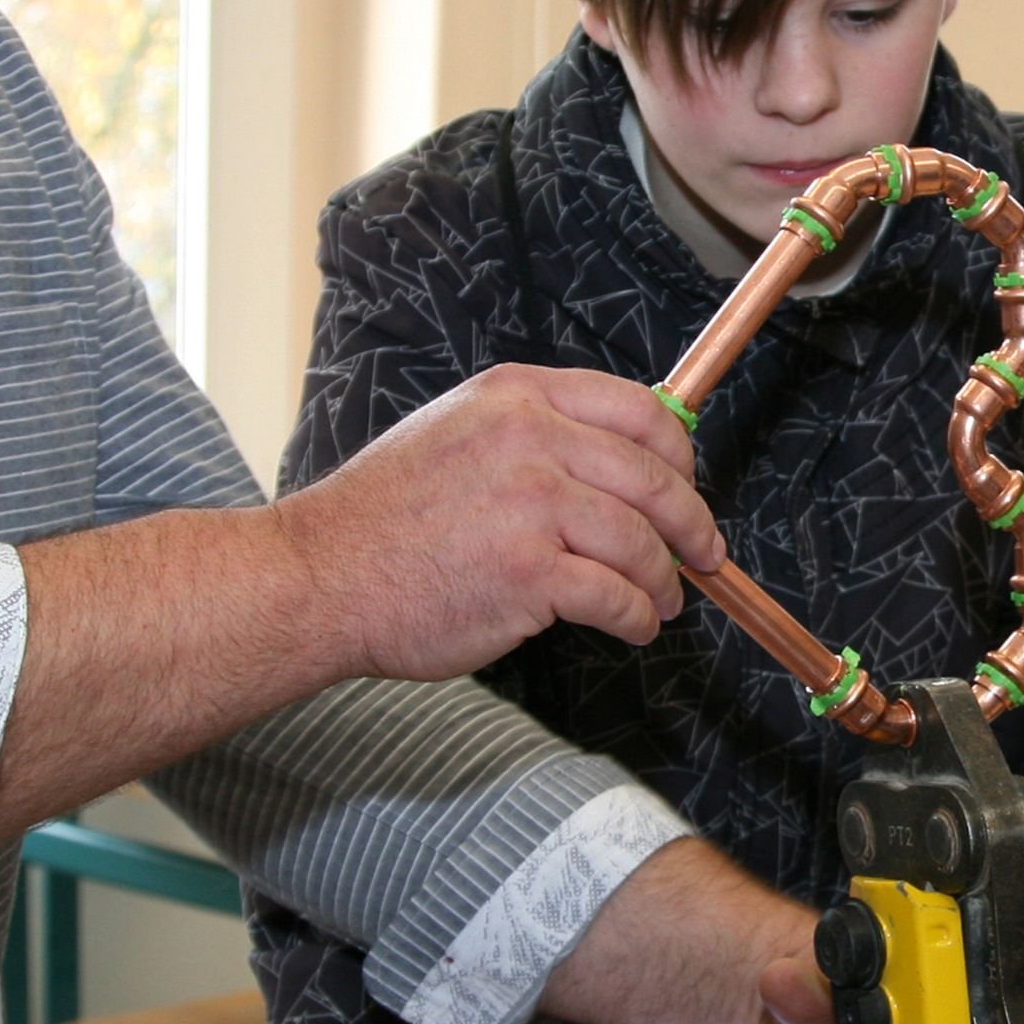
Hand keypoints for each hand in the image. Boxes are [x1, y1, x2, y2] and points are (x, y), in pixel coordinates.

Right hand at [274, 366, 723, 679]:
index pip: (640, 410)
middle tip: (702, 554)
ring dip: (664, 580)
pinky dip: (636, 617)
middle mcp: (530, 438)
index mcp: (517, 397)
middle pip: (654, 478)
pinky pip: (616, 595)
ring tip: (661, 602)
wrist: (321, 577)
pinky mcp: (530, 573)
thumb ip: (533, 435)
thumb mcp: (456, 435)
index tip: (687, 486)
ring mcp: (532, 505)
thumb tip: (619, 466)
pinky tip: (633, 626)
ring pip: (641, 541)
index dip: (679, 455)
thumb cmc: (384, 519)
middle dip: (690, 524)